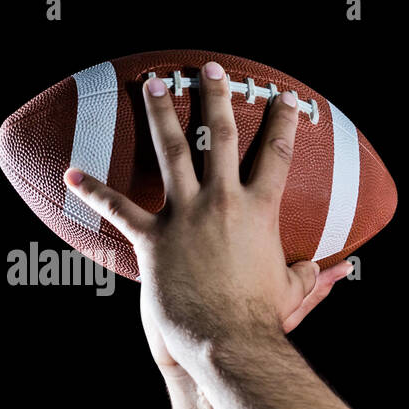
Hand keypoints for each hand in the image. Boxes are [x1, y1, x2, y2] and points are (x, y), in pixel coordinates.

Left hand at [62, 60, 352, 376]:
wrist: (227, 340)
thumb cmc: (262, 319)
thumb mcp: (294, 291)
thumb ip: (313, 274)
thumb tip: (336, 268)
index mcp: (259, 211)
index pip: (276, 154)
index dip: (284, 121)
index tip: (284, 97)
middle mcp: (222, 202)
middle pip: (219, 136)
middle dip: (215, 96)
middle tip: (209, 68)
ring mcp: (185, 216)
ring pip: (170, 152)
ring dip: (161, 115)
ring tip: (154, 86)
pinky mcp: (153, 239)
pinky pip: (120, 209)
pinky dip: (94, 191)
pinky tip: (71, 174)